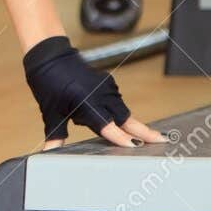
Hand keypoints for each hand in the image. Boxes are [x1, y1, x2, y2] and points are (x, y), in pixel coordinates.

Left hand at [23, 37, 166, 149]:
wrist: (50, 57)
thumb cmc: (48, 83)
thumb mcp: (50, 112)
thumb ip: (55, 135)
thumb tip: (49, 153)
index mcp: (85, 101)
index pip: (106, 125)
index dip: (121, 137)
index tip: (135, 146)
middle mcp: (100, 94)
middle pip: (125, 118)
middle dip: (142, 131)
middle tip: (162, 142)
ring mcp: (106, 87)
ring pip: (124, 111)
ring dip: (135, 125)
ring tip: (154, 138)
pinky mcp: (108, 84)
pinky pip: (120, 103)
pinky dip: (124, 115)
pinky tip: (131, 126)